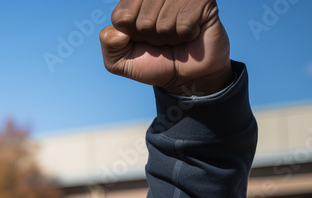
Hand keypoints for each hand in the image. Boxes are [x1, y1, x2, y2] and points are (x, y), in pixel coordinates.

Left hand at [100, 0, 231, 95]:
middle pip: (143, 21)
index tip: (141, 39)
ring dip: (169, 38)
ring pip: (164, 22)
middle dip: (151, 39)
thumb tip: (118, 31)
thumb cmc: (154, 63)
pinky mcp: (202, 0)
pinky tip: (190, 33)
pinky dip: (185, 35)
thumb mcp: (121, 62)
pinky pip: (184, 22)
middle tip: (161, 41)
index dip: (130, 36)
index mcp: (133, 2)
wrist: (187, 75)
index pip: (121, 17)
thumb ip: (109, 45)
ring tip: (175, 37)